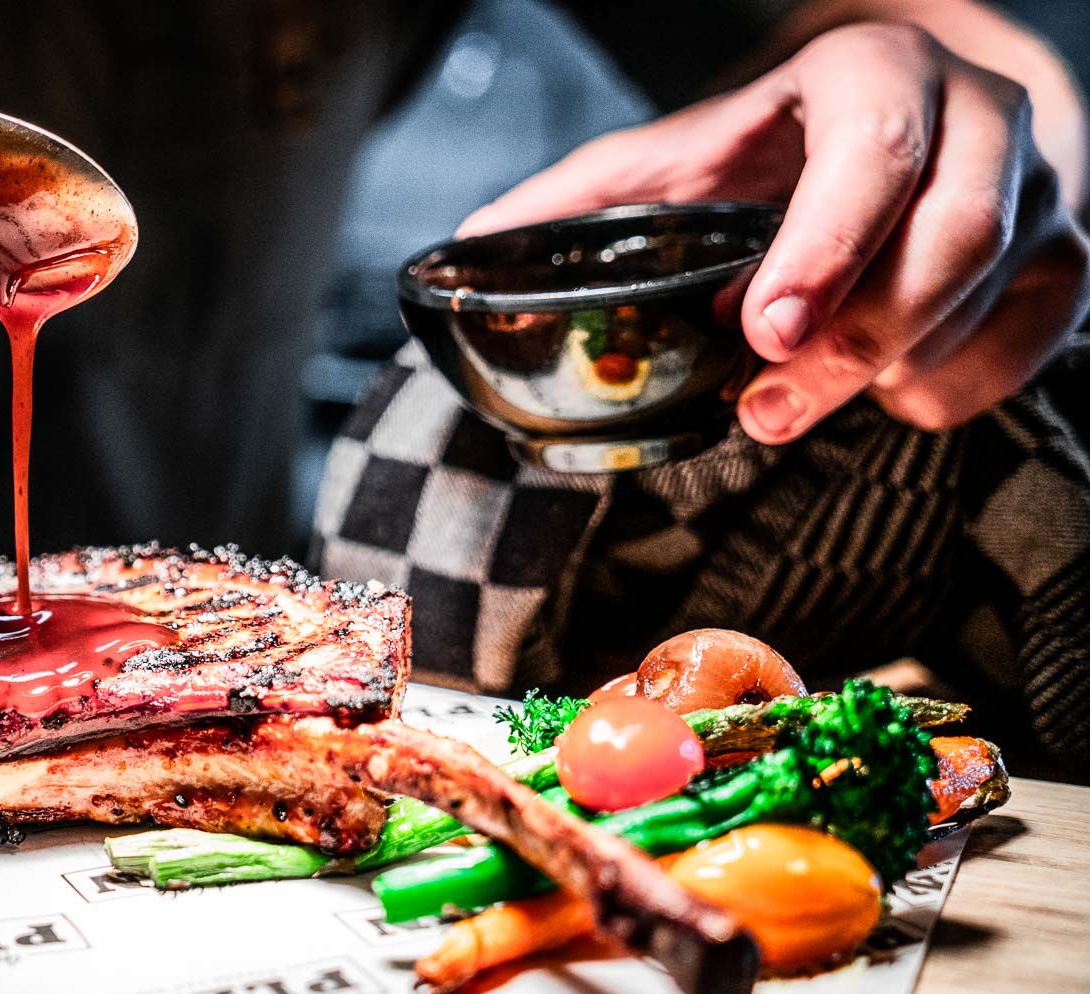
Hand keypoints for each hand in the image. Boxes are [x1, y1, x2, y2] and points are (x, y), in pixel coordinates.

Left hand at [459, 22, 1089, 442]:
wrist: (905, 120)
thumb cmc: (775, 151)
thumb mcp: (679, 158)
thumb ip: (585, 197)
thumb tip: (473, 240)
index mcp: (872, 74)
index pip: (872, 153)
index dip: (823, 251)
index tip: (761, 333)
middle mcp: (978, 116)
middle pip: (950, 235)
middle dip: (855, 338)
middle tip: (767, 409)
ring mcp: (1038, 185)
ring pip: (1001, 290)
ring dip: (895, 371)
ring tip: (801, 402)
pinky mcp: (1066, 256)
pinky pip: (1037, 340)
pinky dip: (958, 386)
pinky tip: (888, 395)